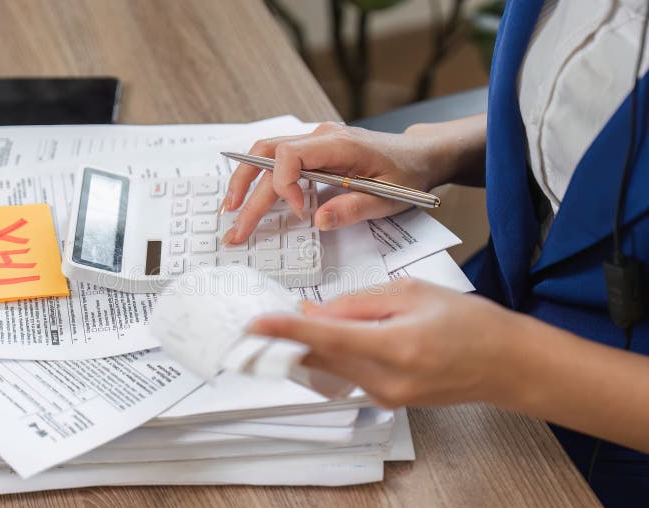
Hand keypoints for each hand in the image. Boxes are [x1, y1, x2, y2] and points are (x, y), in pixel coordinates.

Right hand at [220, 121, 449, 243]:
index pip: (290, 154)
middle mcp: (322, 136)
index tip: (301, 212)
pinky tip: (251, 198)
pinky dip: (261, 178)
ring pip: (266, 153)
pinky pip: (279, 159)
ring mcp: (316, 141)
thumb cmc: (409, 174)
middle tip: (235, 226)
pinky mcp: (315, 151)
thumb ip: (354, 208)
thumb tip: (318, 221)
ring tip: (232, 210)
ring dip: (246, 181)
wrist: (420, 155)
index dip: (285, 186)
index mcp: (339, 143)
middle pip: (267, 154)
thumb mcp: (390, 198)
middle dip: (248, 192)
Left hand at [249, 279, 518, 408]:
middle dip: (290, 338)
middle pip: (320, 359)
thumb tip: (317, 312)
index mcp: (397, 348)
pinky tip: (329, 338)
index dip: (286, 331)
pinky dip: (332, 356)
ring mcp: (388, 397)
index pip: (327, 338)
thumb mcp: (413, 293)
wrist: (506, 364)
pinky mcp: (389, 401)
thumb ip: (359, 303)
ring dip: (310, 347)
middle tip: (265, 318)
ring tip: (295, 322)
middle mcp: (387, 381)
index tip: (255, 324)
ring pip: (331, 368)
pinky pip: (347, 376)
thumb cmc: (470, 322)